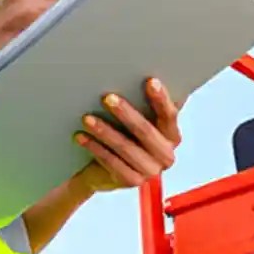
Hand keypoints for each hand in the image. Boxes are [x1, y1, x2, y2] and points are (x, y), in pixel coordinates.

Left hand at [72, 78, 182, 192]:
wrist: (106, 173)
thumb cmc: (126, 137)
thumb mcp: (139, 121)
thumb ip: (146, 104)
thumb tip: (141, 72)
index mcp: (173, 136)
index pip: (170, 116)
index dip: (161, 99)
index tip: (151, 81)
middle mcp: (166, 156)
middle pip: (145, 131)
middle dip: (125, 113)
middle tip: (108, 97)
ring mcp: (149, 171)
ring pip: (125, 147)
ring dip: (105, 131)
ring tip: (87, 118)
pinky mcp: (131, 181)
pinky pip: (111, 161)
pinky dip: (94, 147)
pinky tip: (81, 136)